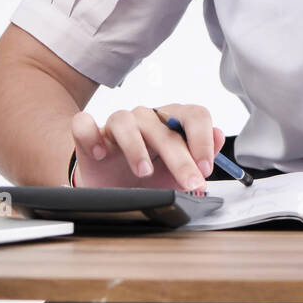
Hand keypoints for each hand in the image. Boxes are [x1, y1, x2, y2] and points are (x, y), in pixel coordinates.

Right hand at [70, 104, 225, 190]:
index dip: (202, 139)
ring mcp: (115, 125)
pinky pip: (83, 123)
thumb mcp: (176, 173)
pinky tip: (99, 153)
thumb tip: (219, 136)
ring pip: (124, 119)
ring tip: (144, 172)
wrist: (109, 187)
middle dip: (179, 158)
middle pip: (163, 126)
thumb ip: (200, 155)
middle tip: (190, 183)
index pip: (194, 115)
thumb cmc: (146, 178)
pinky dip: (91, 135)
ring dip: (136, 146)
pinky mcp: (88, 136)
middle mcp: (145, 119)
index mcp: (171, 123)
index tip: (205, 168)